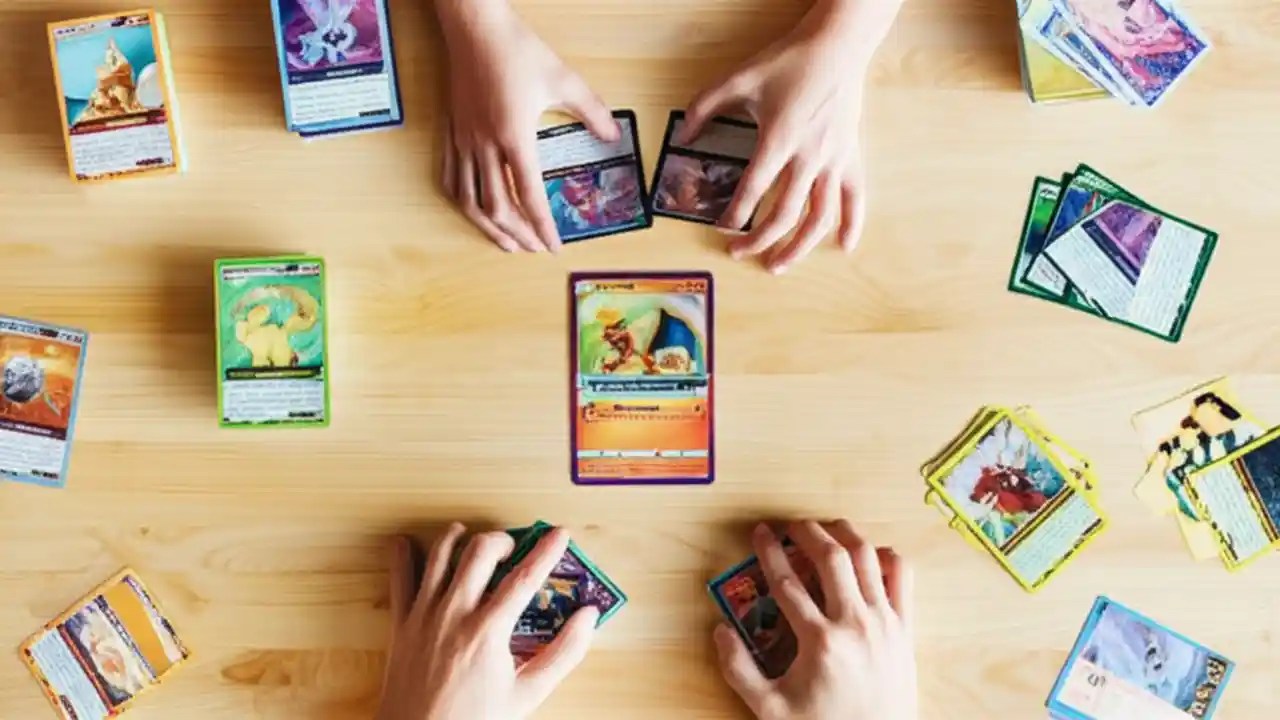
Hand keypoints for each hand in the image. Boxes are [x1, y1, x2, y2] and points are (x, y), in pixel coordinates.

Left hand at [376, 524, 598, 719]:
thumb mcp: (528, 694)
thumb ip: (563, 653)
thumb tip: (587, 618)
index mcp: (488, 631)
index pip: (525, 578)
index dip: (547, 551)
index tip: (560, 534)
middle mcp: (454, 614)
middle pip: (481, 552)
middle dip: (503, 539)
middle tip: (515, 547)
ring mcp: (424, 615)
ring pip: (440, 554)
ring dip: (458, 537)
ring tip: (470, 536)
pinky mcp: (401, 623)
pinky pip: (400, 577)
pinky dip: (403, 555)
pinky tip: (408, 543)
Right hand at [435, 0, 619, 252]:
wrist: (475, 27)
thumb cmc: (518, 51)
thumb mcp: (564, 79)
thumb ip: (591, 111)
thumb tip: (613, 136)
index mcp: (514, 136)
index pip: (528, 195)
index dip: (541, 226)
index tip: (553, 247)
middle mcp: (484, 144)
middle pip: (497, 206)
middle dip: (517, 234)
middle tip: (534, 249)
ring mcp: (463, 139)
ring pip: (468, 199)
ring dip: (487, 227)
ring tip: (505, 242)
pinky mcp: (451, 131)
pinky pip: (449, 177)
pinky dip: (462, 201)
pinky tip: (473, 210)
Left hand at [681, 0, 902, 273]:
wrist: (836, 45)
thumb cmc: (788, 60)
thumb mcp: (738, 79)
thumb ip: (704, 107)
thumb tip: (683, 135)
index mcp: (778, 140)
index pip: (752, 190)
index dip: (734, 214)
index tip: (720, 227)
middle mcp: (807, 157)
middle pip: (783, 215)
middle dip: (758, 240)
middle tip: (738, 252)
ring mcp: (833, 160)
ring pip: (818, 217)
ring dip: (798, 247)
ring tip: (779, 264)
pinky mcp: (851, 157)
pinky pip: (855, 198)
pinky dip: (852, 224)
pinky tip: (842, 246)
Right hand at [714, 521, 917, 719]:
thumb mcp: (770, 709)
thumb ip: (739, 670)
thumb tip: (719, 631)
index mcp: (819, 641)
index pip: (787, 582)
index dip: (769, 551)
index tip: (760, 533)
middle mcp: (854, 623)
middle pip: (830, 558)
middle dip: (807, 532)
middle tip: (791, 525)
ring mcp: (884, 622)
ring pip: (866, 558)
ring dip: (844, 534)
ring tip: (827, 527)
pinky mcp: (905, 627)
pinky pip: (902, 576)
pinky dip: (886, 556)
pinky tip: (869, 553)